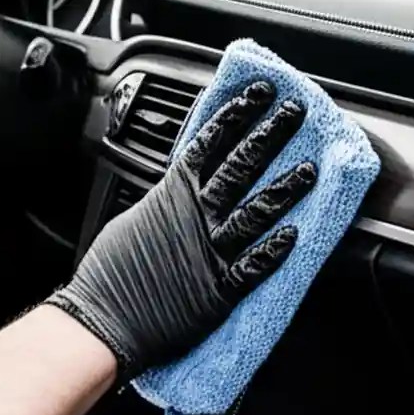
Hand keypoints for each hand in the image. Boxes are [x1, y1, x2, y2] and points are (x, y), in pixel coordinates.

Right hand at [47, 81, 316, 376]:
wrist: (102, 322)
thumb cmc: (109, 275)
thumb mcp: (133, 219)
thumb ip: (164, 200)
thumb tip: (178, 186)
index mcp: (172, 194)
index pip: (211, 142)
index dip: (238, 114)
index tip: (262, 92)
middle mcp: (195, 215)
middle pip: (240, 165)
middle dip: (271, 135)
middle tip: (296, 112)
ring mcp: (210, 250)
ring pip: (256, 210)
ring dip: (285, 188)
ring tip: (310, 170)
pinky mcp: (219, 289)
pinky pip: (254, 265)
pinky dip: (275, 250)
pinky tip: (296, 235)